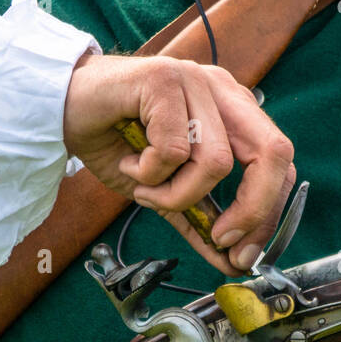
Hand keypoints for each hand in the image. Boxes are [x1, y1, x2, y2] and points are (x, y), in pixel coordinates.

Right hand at [63, 52, 295, 272]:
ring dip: (177, 193)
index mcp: (233, 112)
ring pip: (218, 162)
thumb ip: (200, 221)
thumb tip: (232, 263)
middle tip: (219, 237)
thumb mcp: (164, 193)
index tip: (242, 253)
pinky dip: (149, 172)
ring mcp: (196, 80)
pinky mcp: (165, 78)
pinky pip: (174, 150)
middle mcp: (222, 91)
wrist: (62, 108)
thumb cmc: (114, 143)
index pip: (278, 163)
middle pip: (272, 154)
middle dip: (251, 210)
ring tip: (145, 189)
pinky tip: (129, 162)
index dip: (269, 213)